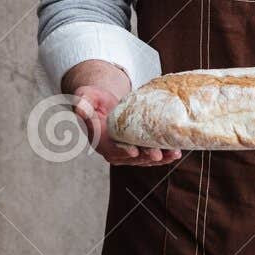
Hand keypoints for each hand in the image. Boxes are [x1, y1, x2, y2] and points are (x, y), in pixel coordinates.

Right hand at [63, 60, 182, 166]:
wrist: (103, 102)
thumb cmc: (93, 98)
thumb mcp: (85, 96)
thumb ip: (82, 103)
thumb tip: (80, 109)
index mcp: (99, 139)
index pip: (110, 148)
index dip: (121, 151)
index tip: (133, 151)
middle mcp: (112, 149)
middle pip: (130, 157)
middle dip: (145, 156)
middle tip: (157, 153)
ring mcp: (126, 151)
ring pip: (143, 158)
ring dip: (159, 158)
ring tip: (173, 153)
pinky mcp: (137, 148)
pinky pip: (150, 154)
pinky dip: (164, 155)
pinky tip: (175, 152)